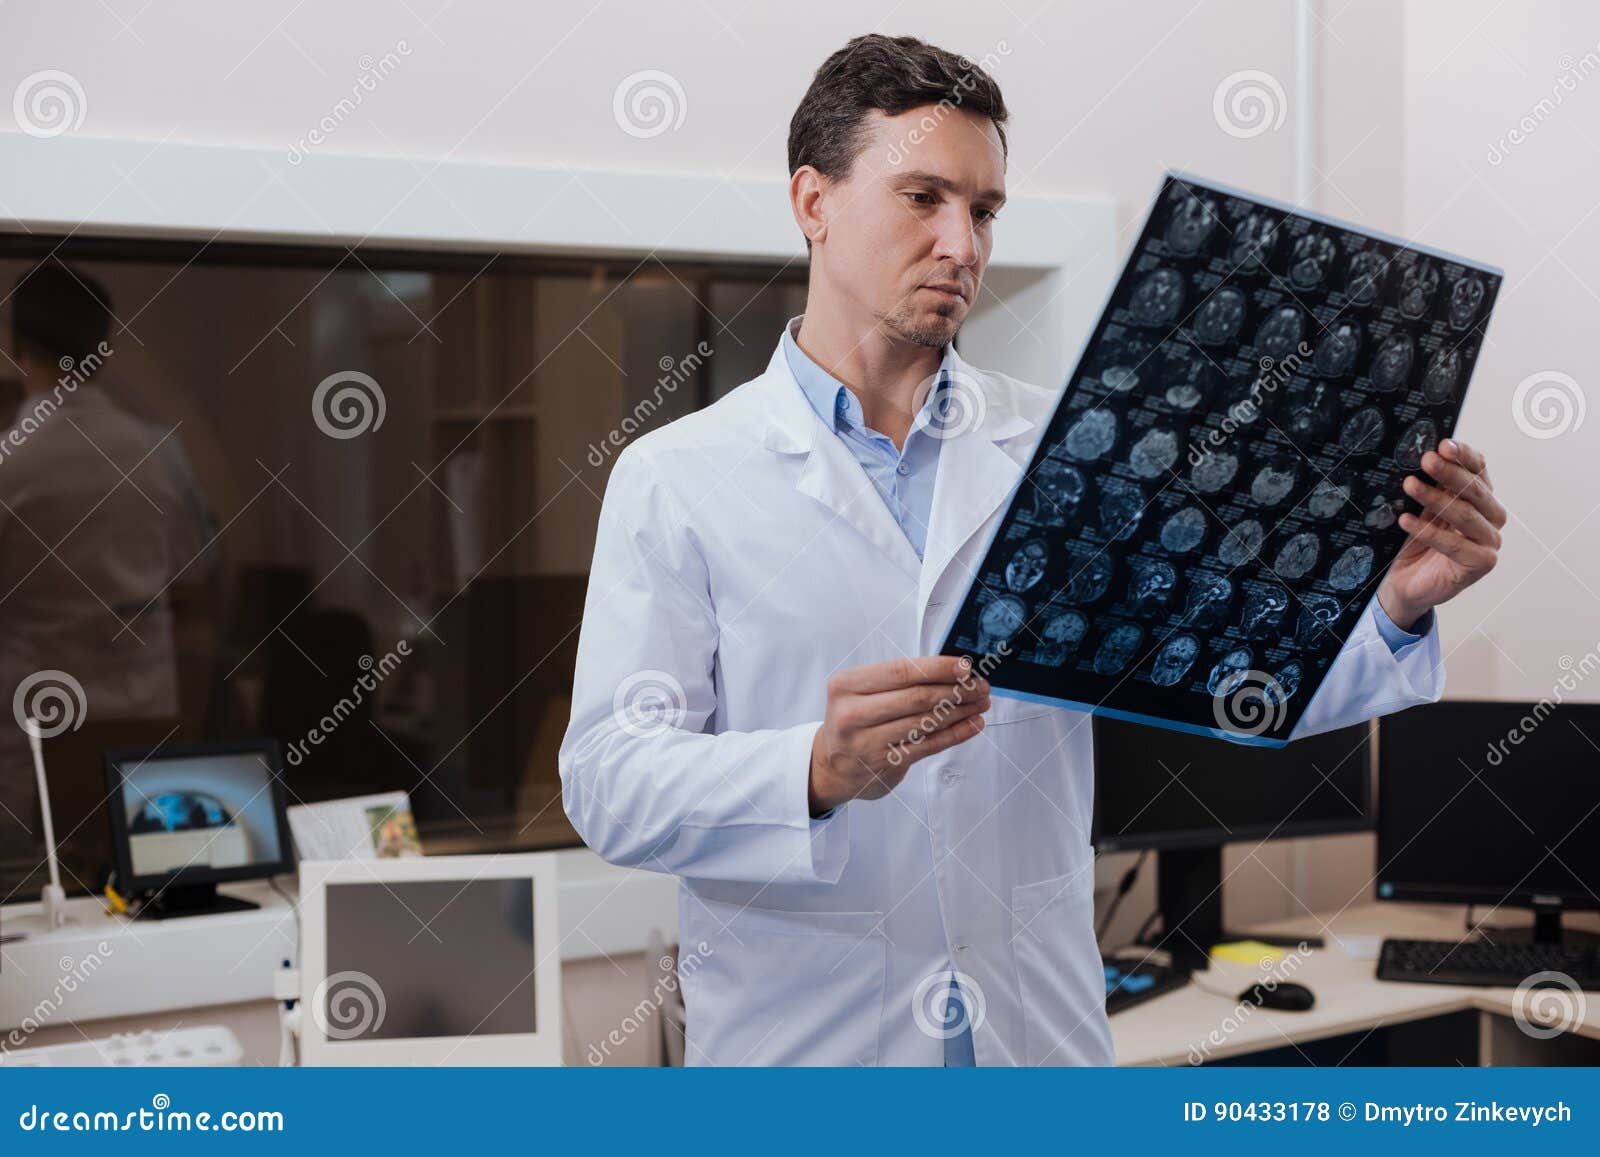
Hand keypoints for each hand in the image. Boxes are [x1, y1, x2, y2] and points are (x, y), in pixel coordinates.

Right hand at [808, 655, 989, 815]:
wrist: (829, 766)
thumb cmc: (853, 720)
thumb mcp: (860, 692)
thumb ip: (898, 681)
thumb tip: (951, 670)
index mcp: (847, 685)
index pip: (901, 671)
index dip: (938, 668)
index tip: (965, 667)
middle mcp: (853, 713)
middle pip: (916, 697)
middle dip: (955, 690)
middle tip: (980, 686)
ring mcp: (867, 742)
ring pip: (925, 722)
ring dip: (960, 711)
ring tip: (980, 703)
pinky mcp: (885, 764)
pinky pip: (928, 745)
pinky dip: (955, 733)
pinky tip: (972, 724)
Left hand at [1377, 438, 1505, 630]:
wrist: (1402, 583)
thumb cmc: (1413, 543)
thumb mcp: (1419, 508)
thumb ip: (1428, 485)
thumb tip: (1423, 455)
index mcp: (1479, 498)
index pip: (1479, 471)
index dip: (1464, 456)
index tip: (1444, 444)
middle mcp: (1490, 518)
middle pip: (1475, 491)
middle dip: (1449, 473)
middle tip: (1426, 460)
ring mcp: (1488, 542)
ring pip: (1465, 516)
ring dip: (1435, 499)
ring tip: (1410, 485)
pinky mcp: (1481, 564)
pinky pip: (1455, 546)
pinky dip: (1429, 532)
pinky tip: (1406, 521)